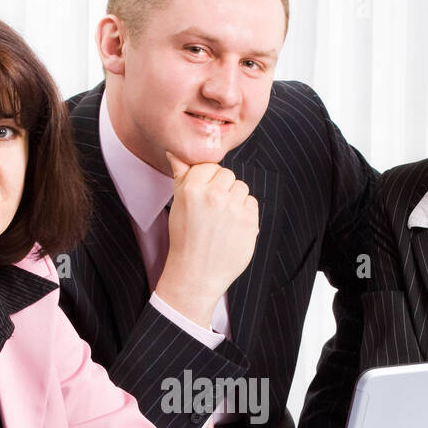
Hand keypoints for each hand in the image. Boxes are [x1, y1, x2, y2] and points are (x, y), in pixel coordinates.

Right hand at [154, 153, 258, 327]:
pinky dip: (245, 212)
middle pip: (228, 174)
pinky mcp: (249, 222)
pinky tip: (232, 227)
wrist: (196, 274)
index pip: (209, 165)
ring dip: (235, 199)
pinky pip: (252, 203)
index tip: (203, 196)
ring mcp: (234, 209)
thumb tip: (176, 153)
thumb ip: (181, 176)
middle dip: (222, 188)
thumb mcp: (178, 205)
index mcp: (193, 188)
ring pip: (242, 187)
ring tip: (222, 219)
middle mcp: (214, 195)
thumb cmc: (185, 239)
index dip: (207, 180)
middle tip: (212, 210)